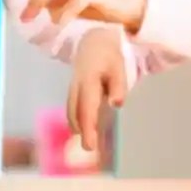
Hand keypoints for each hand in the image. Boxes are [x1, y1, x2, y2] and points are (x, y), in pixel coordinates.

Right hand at [68, 27, 126, 151]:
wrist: (93, 41)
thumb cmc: (109, 56)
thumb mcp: (118, 67)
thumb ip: (118, 86)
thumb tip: (117, 104)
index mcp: (88, 80)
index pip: (87, 107)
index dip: (88, 126)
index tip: (90, 144)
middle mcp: (77, 85)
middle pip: (76, 111)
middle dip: (82, 130)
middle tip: (89, 149)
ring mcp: (73, 87)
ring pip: (72, 109)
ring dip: (77, 126)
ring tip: (87, 142)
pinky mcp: (74, 89)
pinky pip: (72, 106)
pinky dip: (76, 119)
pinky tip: (82, 129)